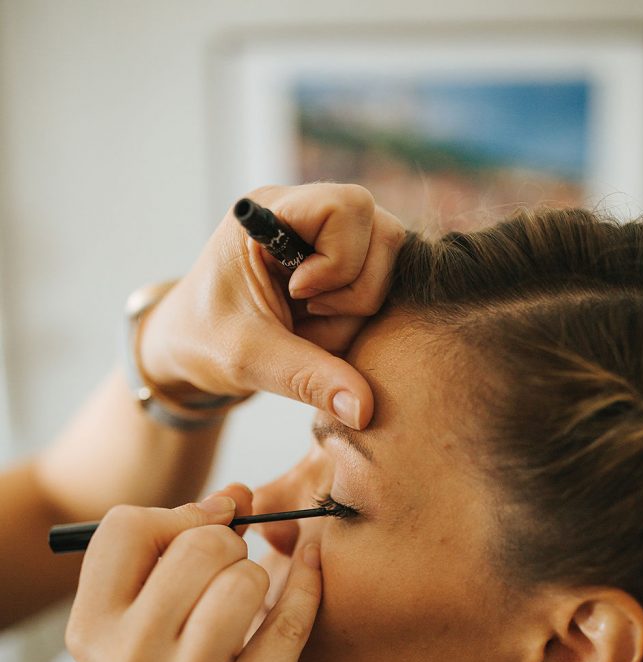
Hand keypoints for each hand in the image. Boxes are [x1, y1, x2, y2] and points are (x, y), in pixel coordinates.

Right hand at [65, 485, 321, 661]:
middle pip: (198, 546)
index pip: (127, 527)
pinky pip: (292, 619)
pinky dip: (307, 586)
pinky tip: (309, 574)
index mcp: (93, 630)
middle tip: (231, 567)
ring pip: (246, 579)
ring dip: (259, 577)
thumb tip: (236, 494)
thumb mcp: (133, 629)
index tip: (208, 525)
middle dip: (228, 544)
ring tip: (250, 602)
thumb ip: (170, 554)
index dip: (179, 514)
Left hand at [139, 183, 404, 428]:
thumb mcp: (248, 360)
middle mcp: (309, 215)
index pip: (347, 207)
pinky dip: (357, 319)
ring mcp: (333, 239)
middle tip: (306, 315)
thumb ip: (307, 378)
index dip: (338, 259)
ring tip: (307, 329)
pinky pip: (381, 287)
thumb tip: (365, 410)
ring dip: (356, 312)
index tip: (296, 295)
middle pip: (383, 234)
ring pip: (389, 264)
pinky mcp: (345, 267)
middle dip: (355, 293)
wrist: (190, 349)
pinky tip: (318, 331)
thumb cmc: (204, 341)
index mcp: (273, 212)